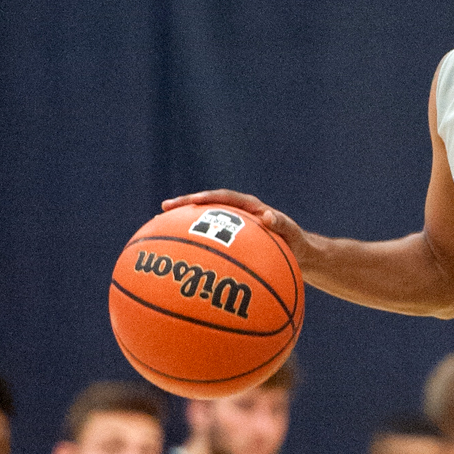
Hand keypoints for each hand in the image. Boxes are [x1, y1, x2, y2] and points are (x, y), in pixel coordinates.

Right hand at [160, 190, 309, 256]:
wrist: (297, 255)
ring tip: (157, 226)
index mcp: (250, 207)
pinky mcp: (228, 241)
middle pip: (206, 206)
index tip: (191, 201)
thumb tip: (269, 216)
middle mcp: (236, 214)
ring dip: (181, 223)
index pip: (225, 198)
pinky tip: (174, 255)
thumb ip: (283, 225)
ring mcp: (230, 228)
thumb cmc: (295, 244)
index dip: (207, 198)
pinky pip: (207, 241)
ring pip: (202, 222)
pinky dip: (191, 244)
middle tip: (163, 208)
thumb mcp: (293, 234)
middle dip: (185, 205)